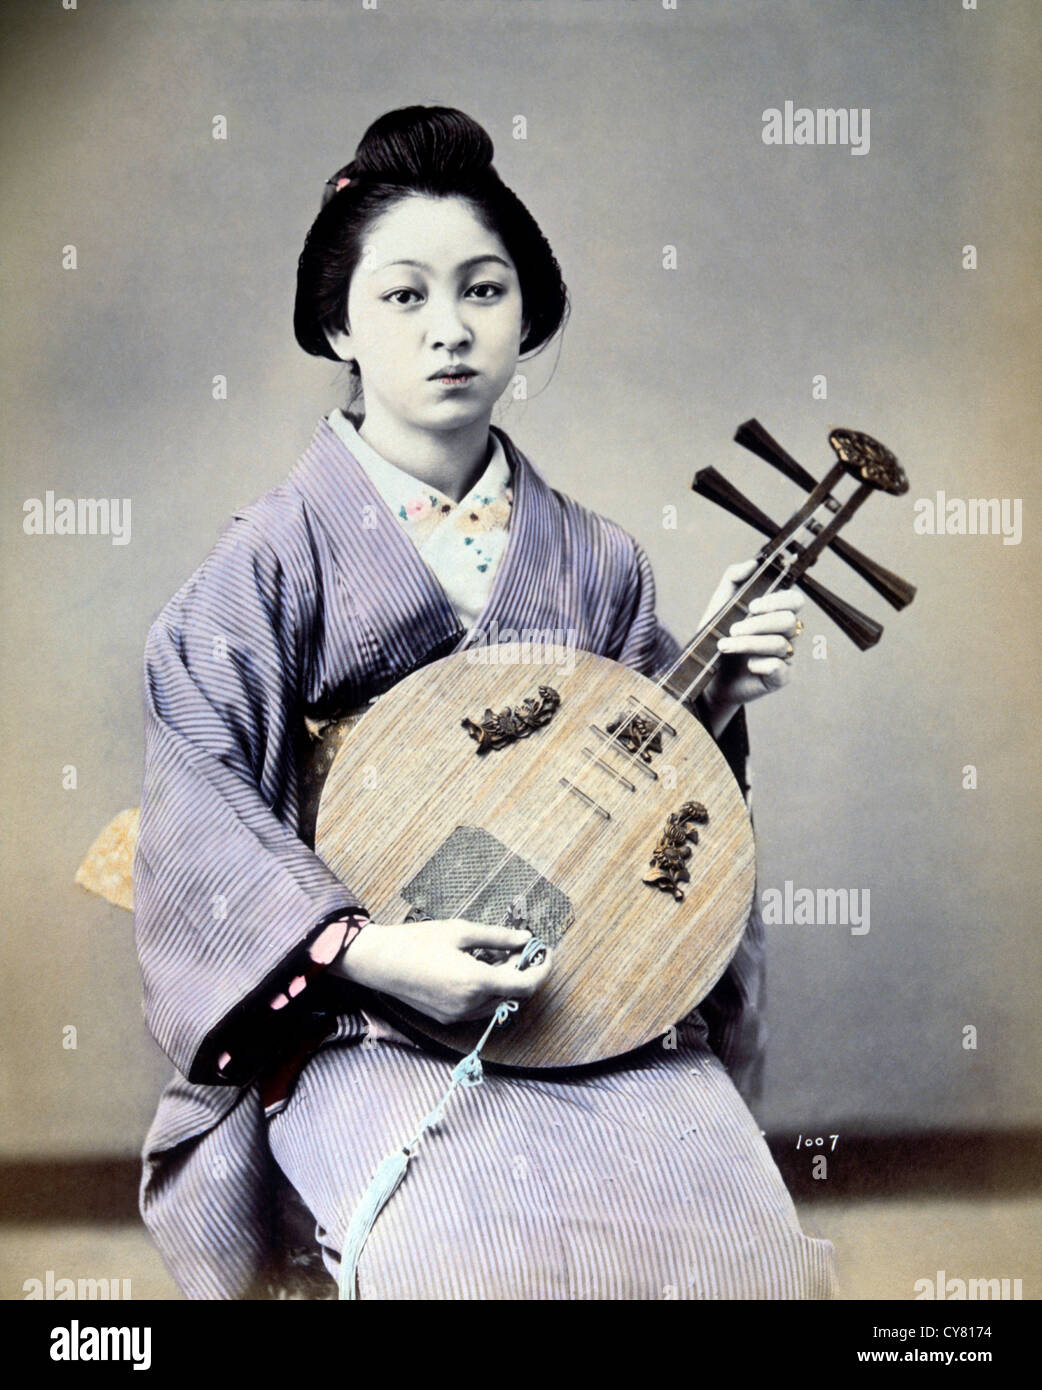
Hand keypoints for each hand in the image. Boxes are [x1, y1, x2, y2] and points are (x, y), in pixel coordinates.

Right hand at [329, 919, 551, 1024]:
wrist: (378, 962)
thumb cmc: (416, 941)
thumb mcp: (460, 931)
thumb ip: (498, 937)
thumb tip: (525, 938)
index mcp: (476, 982)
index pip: (525, 986)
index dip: (541, 971)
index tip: (546, 954)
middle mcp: (469, 1005)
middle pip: (512, 996)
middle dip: (521, 973)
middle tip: (519, 948)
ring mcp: (456, 1016)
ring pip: (496, 1004)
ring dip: (503, 983)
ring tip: (496, 957)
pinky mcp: (446, 1018)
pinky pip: (478, 1009)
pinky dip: (486, 991)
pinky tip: (475, 969)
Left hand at [699, 559, 805, 734]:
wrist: (706, 675)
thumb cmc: (717, 637)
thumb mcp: (719, 605)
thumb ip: (733, 579)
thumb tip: (752, 563)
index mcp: (775, 612)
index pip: (794, 600)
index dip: (778, 601)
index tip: (753, 606)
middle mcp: (786, 633)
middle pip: (789, 621)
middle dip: (759, 624)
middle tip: (732, 629)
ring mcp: (785, 656)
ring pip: (781, 644)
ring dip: (749, 643)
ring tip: (724, 646)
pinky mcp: (780, 677)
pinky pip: (780, 668)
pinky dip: (761, 665)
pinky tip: (748, 665)